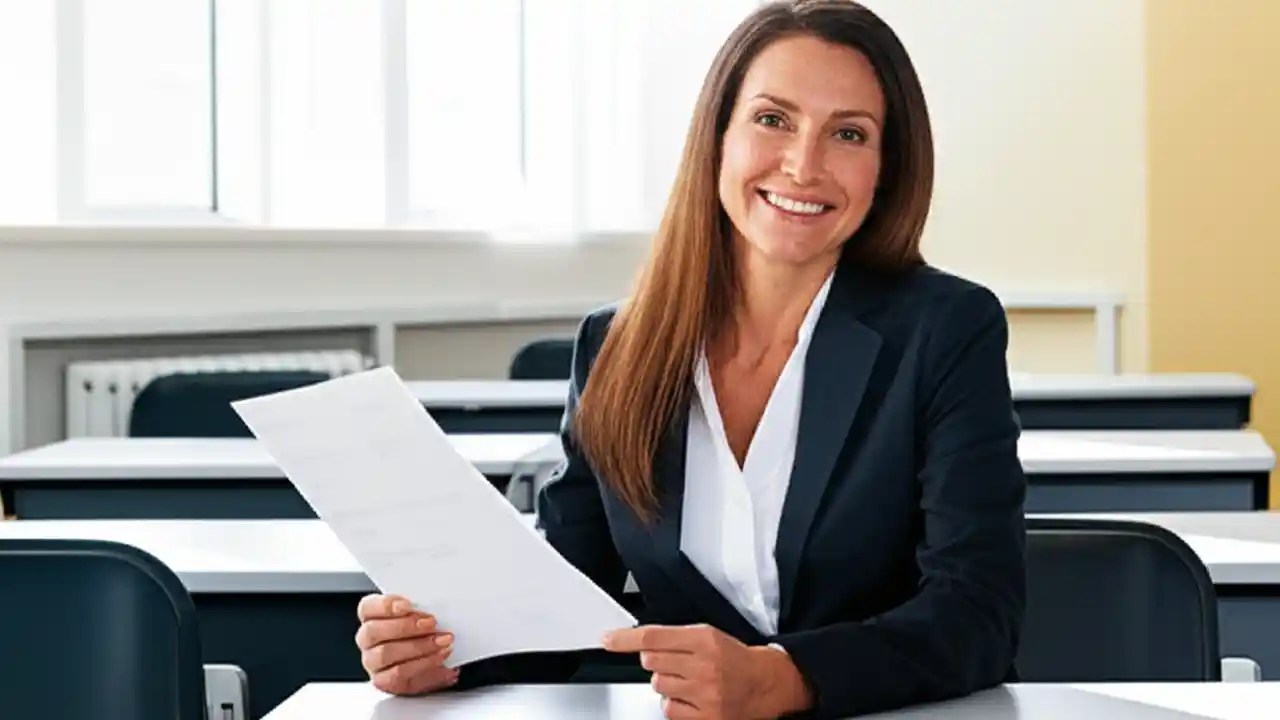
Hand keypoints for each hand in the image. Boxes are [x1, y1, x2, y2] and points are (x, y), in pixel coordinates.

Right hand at [355, 593, 458, 694]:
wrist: (434, 663)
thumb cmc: (426, 633)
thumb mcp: (424, 616)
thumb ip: (422, 609)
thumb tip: (435, 605)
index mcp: (372, 616)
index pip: (367, 607)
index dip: (385, 605)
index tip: (408, 605)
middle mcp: (367, 639)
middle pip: (373, 631)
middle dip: (406, 626)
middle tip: (432, 623)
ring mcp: (372, 662)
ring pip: (385, 653)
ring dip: (418, 646)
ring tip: (442, 641)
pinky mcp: (384, 681)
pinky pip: (398, 674)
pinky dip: (422, 664)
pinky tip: (439, 656)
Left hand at [602, 624, 811, 718]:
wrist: (765, 684)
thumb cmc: (734, 659)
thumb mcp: (708, 636)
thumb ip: (675, 638)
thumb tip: (639, 643)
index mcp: (704, 639)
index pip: (654, 637)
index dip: (625, 638)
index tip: (608, 640)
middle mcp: (704, 666)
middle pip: (651, 662)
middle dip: (658, 662)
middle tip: (679, 663)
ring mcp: (704, 694)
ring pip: (658, 686)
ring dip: (667, 683)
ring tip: (690, 681)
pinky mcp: (705, 717)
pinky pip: (668, 709)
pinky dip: (675, 704)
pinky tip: (691, 698)